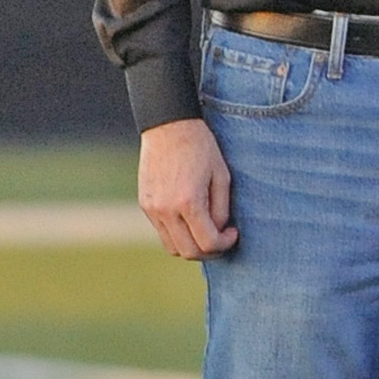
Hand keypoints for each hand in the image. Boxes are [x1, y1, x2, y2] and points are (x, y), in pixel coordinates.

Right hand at [139, 118, 236, 259]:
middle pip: (188, 252)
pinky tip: (191, 219)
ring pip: (172, 247)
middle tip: (222, 238)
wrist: (169, 126)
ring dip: (192, 245)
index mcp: (188, 202)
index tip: (233, 233)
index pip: (207, 243)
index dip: (225, 244)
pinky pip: (162, 232)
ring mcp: (152, 208)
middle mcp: (166, 210)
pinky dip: (178, 234)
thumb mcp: (222, 177)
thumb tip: (218, 231)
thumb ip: (221, 209)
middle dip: (209, 251)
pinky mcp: (144, 204)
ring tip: (206, 230)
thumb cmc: (202, 148)